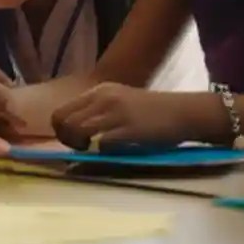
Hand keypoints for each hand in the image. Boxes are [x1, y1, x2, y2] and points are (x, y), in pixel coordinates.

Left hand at [51, 82, 184, 147]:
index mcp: (99, 91)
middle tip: (81, 149)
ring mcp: (115, 112)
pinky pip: (100, 143)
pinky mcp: (129, 128)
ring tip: (93, 151)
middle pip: (64, 122)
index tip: (73, 141)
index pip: (61, 111)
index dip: (61, 130)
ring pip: (77, 131)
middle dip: (67, 140)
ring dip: (80, 146)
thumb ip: (97, 111)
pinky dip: (100, 152)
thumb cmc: (151, 111)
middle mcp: (103, 98)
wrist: (182, 111)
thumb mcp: (120, 101)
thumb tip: (74, 132)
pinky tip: (111, 152)